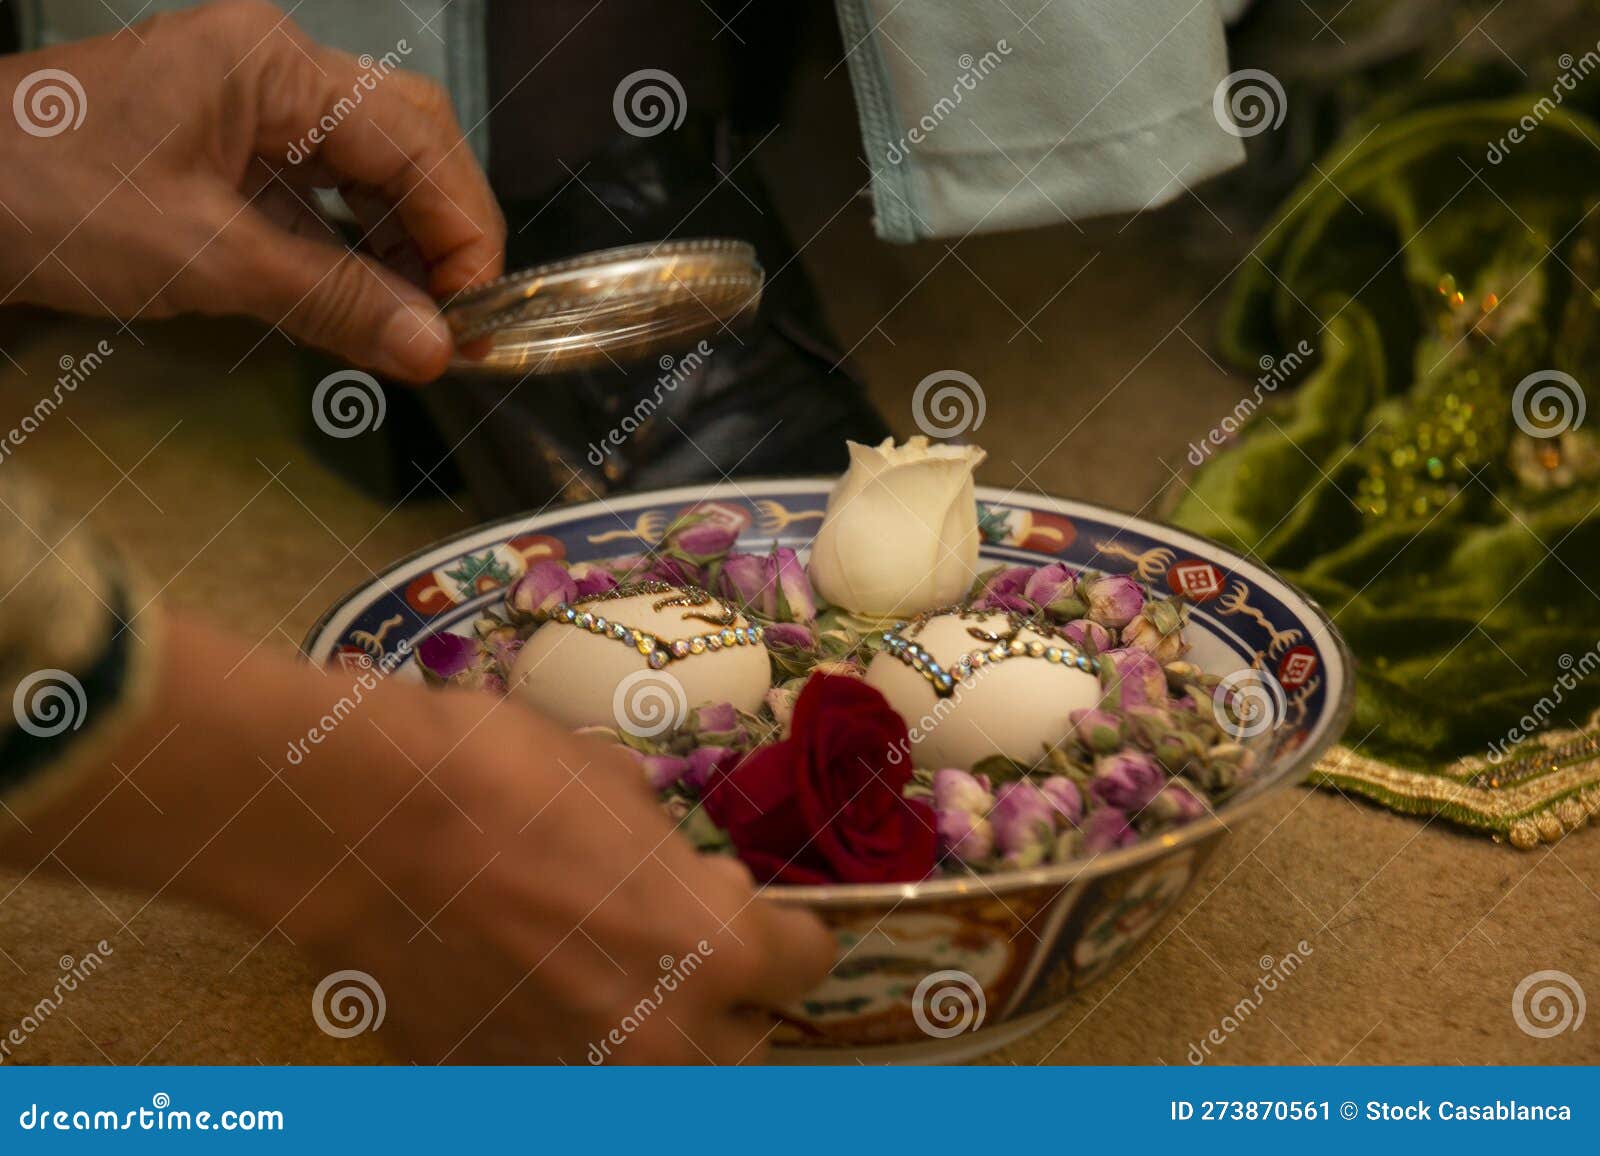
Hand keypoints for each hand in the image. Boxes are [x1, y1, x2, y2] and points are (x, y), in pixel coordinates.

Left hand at [0, 0, 504, 381]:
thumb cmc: (56, 205)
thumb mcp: (206, 259)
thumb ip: (333, 300)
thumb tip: (437, 350)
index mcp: (274, 65)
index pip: (415, 134)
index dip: (463, 228)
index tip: (477, 315)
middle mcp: (274, 68)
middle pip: (405, 141)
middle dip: (442, 234)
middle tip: (459, 322)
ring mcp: (249, 102)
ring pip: (368, 167)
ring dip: (401, 247)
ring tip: (418, 325)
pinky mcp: (227, 144)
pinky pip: (318, 191)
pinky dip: (350, 249)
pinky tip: (368, 302)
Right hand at [2, 614, 834, 1063]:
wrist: (357, 822)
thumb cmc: (501, 778)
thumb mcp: (618, 790)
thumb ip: (672, 860)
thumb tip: (679, 875)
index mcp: (714, 952)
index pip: (805, 964)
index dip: (791, 933)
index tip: (769, 916)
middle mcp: (659, 1038)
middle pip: (743, 1046)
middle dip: (729, 998)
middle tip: (689, 946)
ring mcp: (574, 1077)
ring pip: (655, 1075)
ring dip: (651, 1029)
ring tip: (605, 969)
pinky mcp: (493, 1085)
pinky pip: (561, 1072)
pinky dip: (563, 1040)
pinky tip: (525, 983)